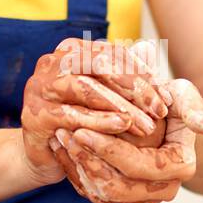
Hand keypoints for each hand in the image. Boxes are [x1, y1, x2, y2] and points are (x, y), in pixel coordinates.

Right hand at [18, 37, 169, 185]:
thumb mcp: (108, 97)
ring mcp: (40, 87)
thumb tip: (149, 47)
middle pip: (100, 65)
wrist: (45, 155)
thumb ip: (126, 74)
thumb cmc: (82, 122)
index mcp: (72, 51)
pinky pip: (71, 114)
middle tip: (160, 112)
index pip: (113, 54)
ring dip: (120, 106)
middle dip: (134, 88)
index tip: (168, 98)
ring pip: (85, 88)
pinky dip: (98, 120)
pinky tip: (121, 128)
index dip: (143, 74)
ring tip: (146, 125)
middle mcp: (53, 63)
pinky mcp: (34, 114)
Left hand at [50, 77, 202, 202]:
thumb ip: (193, 107)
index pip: (140, 166)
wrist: (167, 123)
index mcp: (181, 166)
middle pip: (118, 188)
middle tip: (64, 134)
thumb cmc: (173, 103)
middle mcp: (165, 190)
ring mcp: (143, 198)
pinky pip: (94, 195)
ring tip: (59, 139)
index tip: (83, 129)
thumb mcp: (184, 96)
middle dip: (88, 161)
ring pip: (102, 196)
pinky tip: (60, 148)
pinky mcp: (124, 200)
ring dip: (77, 168)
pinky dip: (75, 173)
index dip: (110, 150)